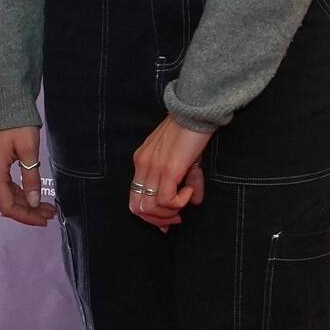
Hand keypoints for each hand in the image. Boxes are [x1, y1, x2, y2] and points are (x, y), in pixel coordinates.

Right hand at [0, 126, 56, 226]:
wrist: (6, 104)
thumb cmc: (16, 123)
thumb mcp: (28, 151)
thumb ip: (31, 178)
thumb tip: (34, 201)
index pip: (7, 206)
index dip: (26, 216)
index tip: (43, 219)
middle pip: (6, 204)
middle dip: (28, 212)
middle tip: (49, 214)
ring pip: (6, 196)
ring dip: (25, 204)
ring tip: (46, 207)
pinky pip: (6, 187)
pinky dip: (20, 194)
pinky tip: (34, 195)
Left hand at [130, 115, 211, 230]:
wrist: (195, 110)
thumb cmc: (190, 131)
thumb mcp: (185, 158)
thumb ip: (187, 180)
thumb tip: (195, 201)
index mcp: (142, 162)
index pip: (134, 199)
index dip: (150, 216)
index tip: (168, 220)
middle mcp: (142, 165)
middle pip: (137, 208)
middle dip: (158, 219)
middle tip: (176, 218)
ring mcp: (153, 168)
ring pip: (149, 207)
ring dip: (168, 213)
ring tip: (183, 204)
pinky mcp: (168, 169)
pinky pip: (165, 200)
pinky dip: (178, 203)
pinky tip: (189, 191)